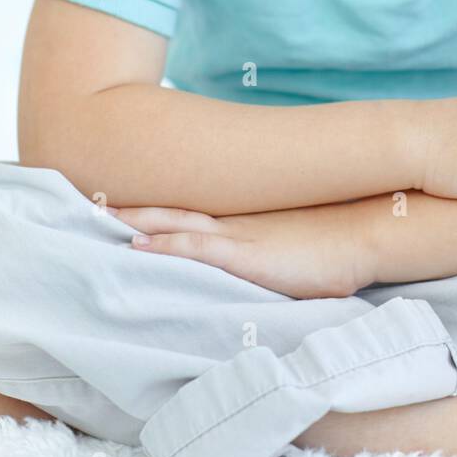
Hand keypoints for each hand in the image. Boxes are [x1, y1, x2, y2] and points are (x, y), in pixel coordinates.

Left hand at [106, 199, 378, 298]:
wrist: (364, 233)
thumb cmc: (334, 244)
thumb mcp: (293, 241)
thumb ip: (267, 245)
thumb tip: (258, 254)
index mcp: (242, 218)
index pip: (187, 209)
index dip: (152, 207)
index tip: (120, 202)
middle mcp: (233, 220)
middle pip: (170, 210)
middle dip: (132, 208)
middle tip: (93, 201)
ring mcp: (237, 235)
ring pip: (173, 224)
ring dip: (136, 223)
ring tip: (101, 218)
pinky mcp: (246, 255)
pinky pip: (195, 249)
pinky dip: (164, 246)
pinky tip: (138, 247)